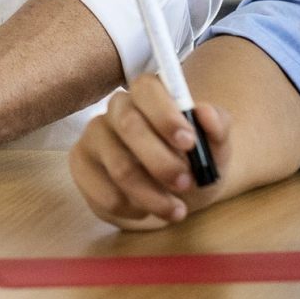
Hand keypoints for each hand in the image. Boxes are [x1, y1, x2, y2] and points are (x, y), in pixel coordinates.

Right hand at [71, 74, 236, 230]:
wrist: (176, 193)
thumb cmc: (194, 162)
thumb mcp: (216, 147)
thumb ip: (218, 127)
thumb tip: (204, 113)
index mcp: (148, 94)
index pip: (146, 88)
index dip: (166, 115)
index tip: (189, 143)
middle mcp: (116, 109)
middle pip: (129, 126)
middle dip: (162, 161)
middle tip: (186, 184)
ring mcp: (94, 137)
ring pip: (120, 168)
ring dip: (153, 196)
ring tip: (176, 210)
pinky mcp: (81, 166)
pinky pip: (104, 193)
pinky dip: (133, 209)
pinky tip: (146, 210)